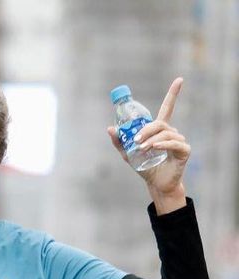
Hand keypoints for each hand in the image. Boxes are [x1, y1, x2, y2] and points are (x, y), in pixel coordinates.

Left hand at [108, 77, 188, 197]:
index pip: (168, 108)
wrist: (156, 184)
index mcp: (160, 130)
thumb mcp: (128, 154)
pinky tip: (154, 147)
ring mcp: (179, 141)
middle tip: (134, 140)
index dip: (173, 94)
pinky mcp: (184, 151)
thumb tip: (110, 128)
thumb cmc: (145, 167)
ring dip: (151, 139)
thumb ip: (120, 141)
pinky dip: (163, 144)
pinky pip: (174, 143)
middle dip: (146, 129)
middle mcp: (171, 132)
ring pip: (165, 133)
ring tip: (141, 149)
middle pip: (160, 123)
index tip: (180, 79)